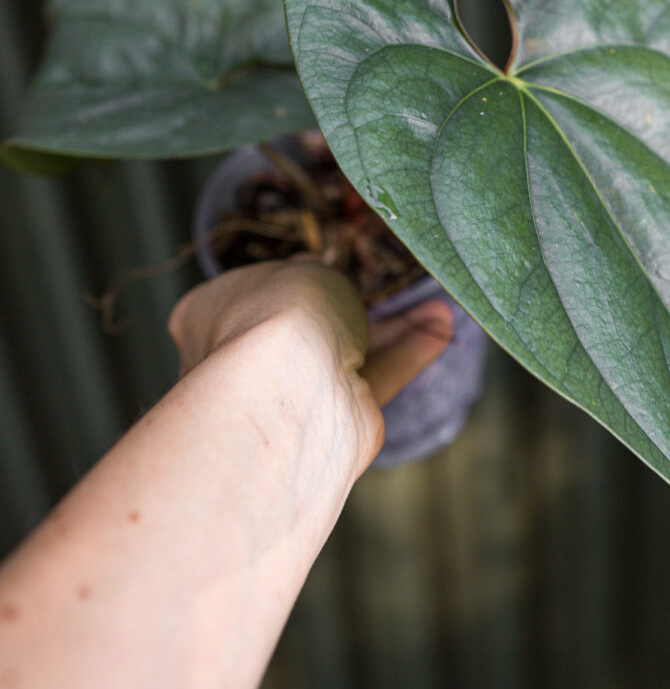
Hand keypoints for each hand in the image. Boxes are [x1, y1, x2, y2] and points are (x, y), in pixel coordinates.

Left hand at [168, 260, 452, 477]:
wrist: (290, 394)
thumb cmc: (281, 316)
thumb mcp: (304, 271)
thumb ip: (316, 275)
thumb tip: (316, 277)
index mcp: (210, 314)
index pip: (250, 293)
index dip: (292, 278)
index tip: (326, 266)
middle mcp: (241, 358)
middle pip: (304, 328)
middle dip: (352, 307)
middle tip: (387, 291)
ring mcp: (284, 395)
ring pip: (346, 354)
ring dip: (392, 331)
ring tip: (438, 310)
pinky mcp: (330, 423)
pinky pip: (372, 380)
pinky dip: (405, 356)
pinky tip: (440, 332)